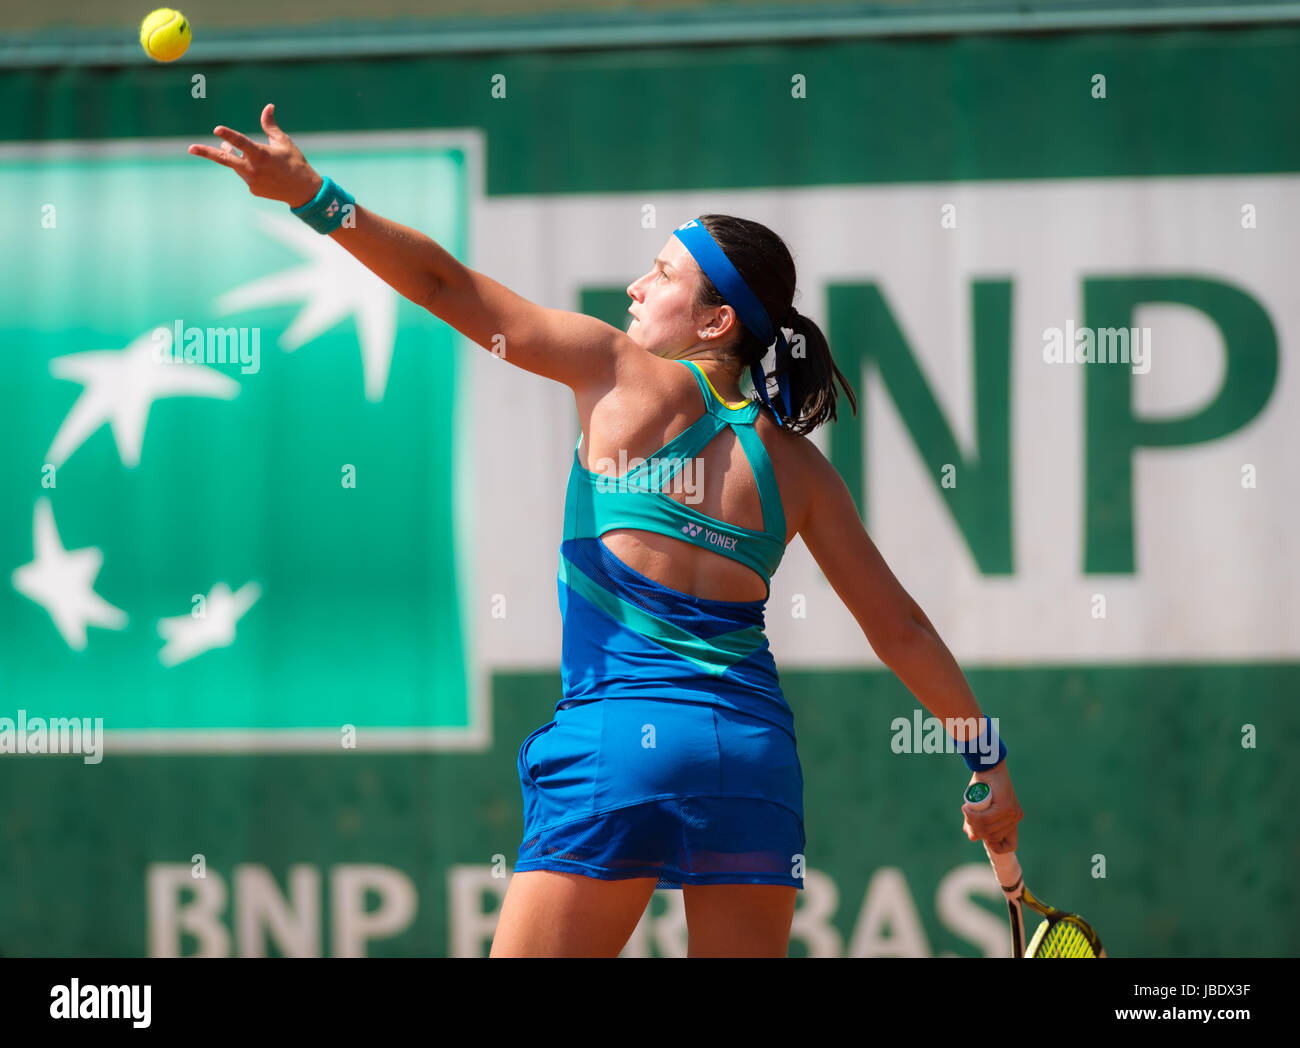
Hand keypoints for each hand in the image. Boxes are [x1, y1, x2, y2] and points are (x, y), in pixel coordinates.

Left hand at [188, 103, 322, 206]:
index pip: (241, 142)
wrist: (304, 192)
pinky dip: (248, 168)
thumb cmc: (295, 163)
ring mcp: (251, 181)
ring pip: (235, 164)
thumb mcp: (284, 142)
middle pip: (225, 158)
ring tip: (224, 146)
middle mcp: (253, 169)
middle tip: (190, 148)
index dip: (229, 135)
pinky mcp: (252, 189)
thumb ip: (270, 126)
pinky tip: (260, 170)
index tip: (216, 129)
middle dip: (206, 153)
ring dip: (232, 155)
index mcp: (261, 155)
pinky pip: (244, 175)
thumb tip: (268, 106)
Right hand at [961, 761, 1022, 853]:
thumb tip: (973, 838)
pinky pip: (985, 818)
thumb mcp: (979, 809)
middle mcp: (1015, 819)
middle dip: (976, 830)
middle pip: (992, 837)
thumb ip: (977, 823)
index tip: (982, 838)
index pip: (1010, 845)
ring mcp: (1012, 814)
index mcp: (1012, 821)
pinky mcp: (1005, 807)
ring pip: (987, 828)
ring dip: (972, 821)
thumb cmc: (983, 786)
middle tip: (967, 816)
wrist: (990, 767)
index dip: (996, 846)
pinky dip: (973, 815)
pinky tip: (966, 808)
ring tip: (966, 810)